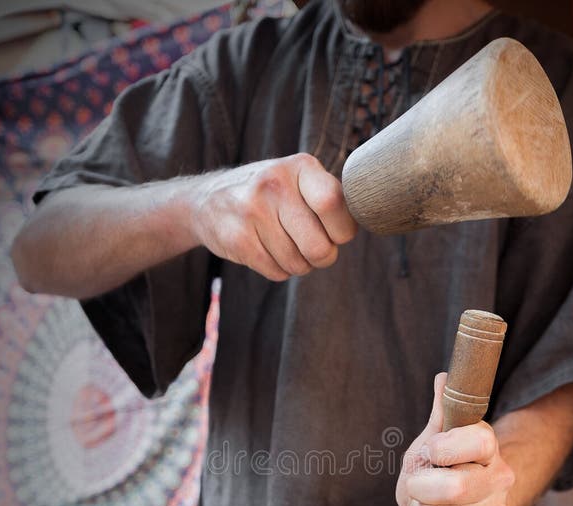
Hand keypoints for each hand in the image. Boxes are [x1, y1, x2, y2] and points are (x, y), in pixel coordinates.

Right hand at [190, 153, 357, 279]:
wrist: (206, 200)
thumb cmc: (269, 194)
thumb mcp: (297, 179)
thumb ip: (328, 197)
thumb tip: (366, 221)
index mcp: (300, 166)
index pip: (334, 203)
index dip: (343, 230)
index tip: (337, 233)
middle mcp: (275, 183)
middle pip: (320, 246)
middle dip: (322, 257)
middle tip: (313, 249)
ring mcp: (252, 211)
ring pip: (299, 264)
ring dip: (298, 264)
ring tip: (284, 244)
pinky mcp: (237, 239)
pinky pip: (277, 272)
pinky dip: (278, 270)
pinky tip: (266, 250)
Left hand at [396, 373, 515, 505]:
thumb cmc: (441, 469)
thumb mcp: (436, 438)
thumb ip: (441, 411)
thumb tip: (444, 378)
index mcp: (488, 447)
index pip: (477, 442)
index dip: (444, 448)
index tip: (432, 452)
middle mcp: (498, 481)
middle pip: (454, 487)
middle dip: (421, 485)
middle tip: (420, 484)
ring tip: (425, 505)